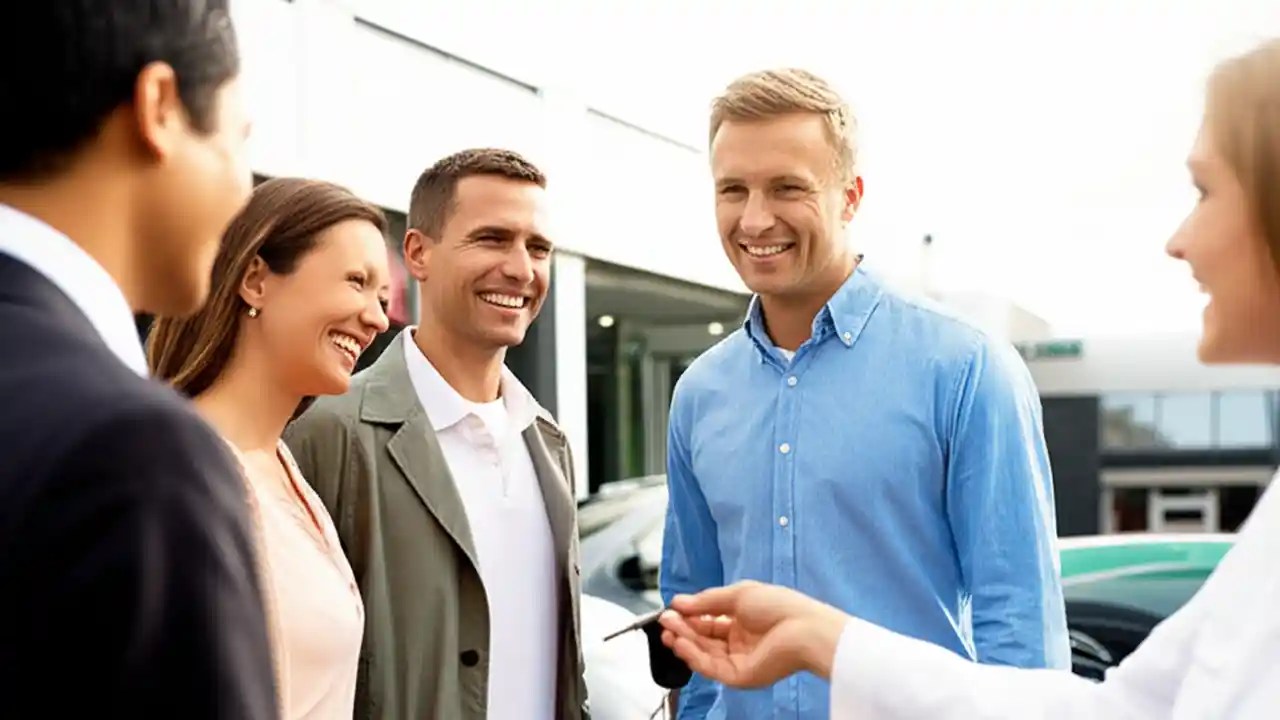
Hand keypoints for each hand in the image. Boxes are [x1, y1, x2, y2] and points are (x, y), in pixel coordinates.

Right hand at [658, 580, 849, 687]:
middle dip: (682, 628)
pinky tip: (682, 642)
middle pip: (703, 637)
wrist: (803, 628)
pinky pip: (710, 667)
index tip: (671, 609)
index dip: (689, 616)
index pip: (708, 620)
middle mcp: (739, 642)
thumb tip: (678, 602)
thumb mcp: (737, 595)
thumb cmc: (780, 607)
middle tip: (665, 620)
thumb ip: (706, 601)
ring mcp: (738, 660)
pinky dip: (693, 655)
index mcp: (742, 621)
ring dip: (684, 641)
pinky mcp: (739, 675)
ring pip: (703, 653)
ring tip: (668, 629)